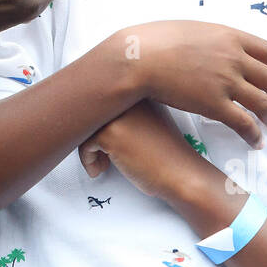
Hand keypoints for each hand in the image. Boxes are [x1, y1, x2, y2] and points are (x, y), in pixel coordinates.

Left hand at [79, 100, 198, 199]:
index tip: (108, 143)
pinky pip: (85, 144)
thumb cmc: (168, 155)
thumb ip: (128, 114)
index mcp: (138, 92)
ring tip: (103, 163)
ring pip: (85, 127)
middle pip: (92, 113)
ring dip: (90, 149)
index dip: (102, 125)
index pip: (105, 101)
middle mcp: (127, 97)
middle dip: (93, 136)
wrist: (181, 174)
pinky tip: (100, 170)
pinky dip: (89, 160)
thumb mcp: (149, 122)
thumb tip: (99, 120)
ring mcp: (118, 113)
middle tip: (101, 155)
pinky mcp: (110, 133)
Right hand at [114, 20, 266, 148]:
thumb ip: (212, 39)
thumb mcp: (193, 29)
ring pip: (265, 104)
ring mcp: (227, 82)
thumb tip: (215, 46)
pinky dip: (255, 135)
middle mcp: (235, 59)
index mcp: (231, 37)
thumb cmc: (156, 40)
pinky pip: (245, 123)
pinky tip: (257, 142)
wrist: (139, 58)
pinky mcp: (215, 106)